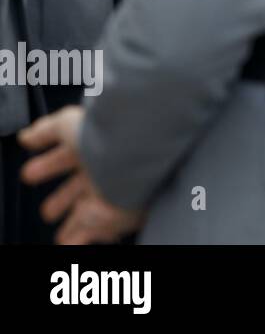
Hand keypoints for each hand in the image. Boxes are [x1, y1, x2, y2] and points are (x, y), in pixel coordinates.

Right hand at [19, 107, 143, 243]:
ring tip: (63, 235)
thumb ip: (47, 131)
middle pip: (79, 190)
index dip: (47, 166)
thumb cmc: (102, 139)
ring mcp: (109, 197)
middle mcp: (104, 173)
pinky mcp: (112, 219)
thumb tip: (27, 136)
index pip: (68, 158)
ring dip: (72, 225)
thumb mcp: (68, 125)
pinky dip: (80, 239)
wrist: (132, 159)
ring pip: (86, 215)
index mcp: (94, 149)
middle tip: (48, 211)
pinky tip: (72, 244)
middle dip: (62, 200)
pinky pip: (93, 233)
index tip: (30, 174)